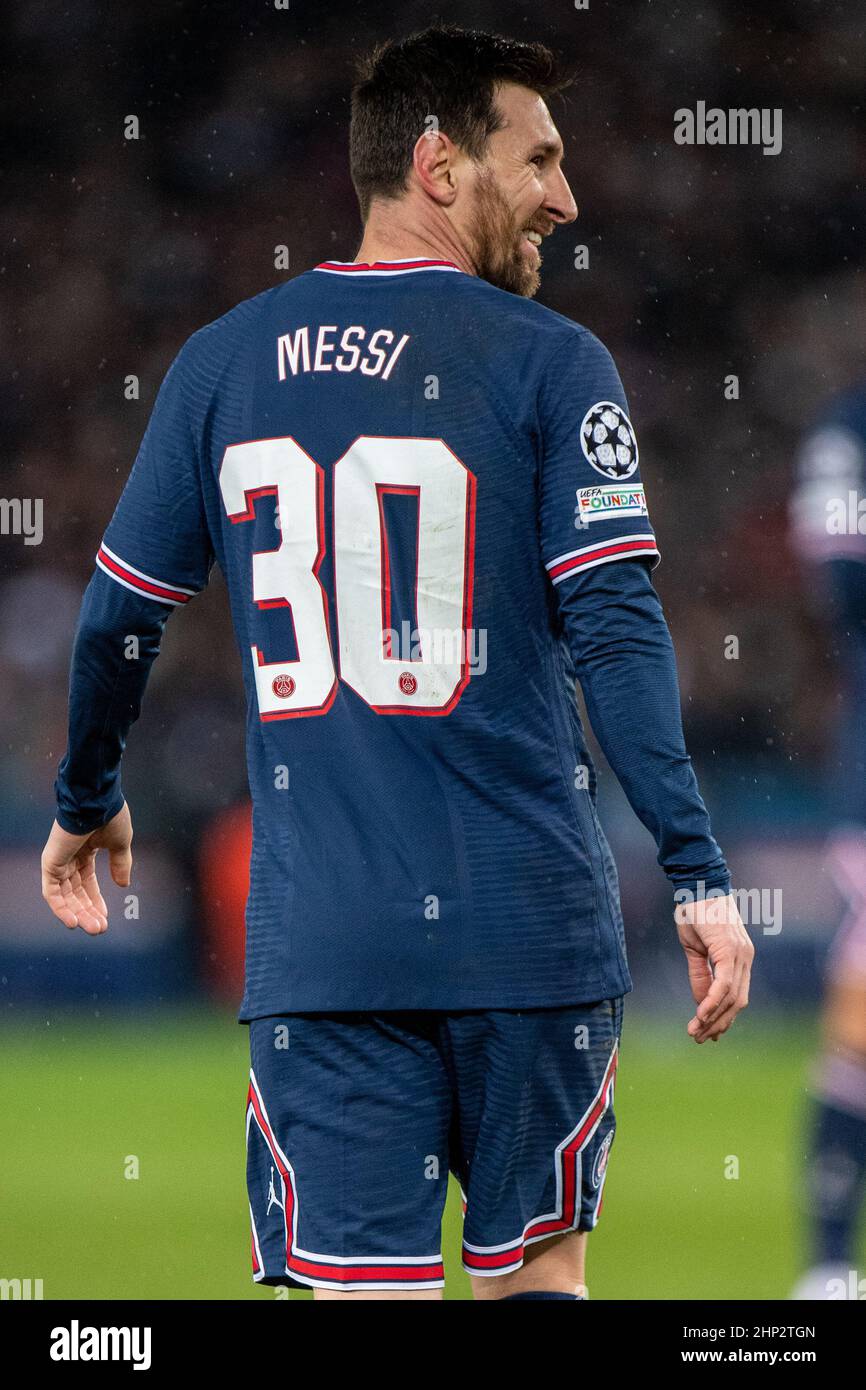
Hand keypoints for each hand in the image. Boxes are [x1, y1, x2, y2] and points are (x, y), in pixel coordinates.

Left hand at [40, 802, 132, 934]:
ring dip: (77, 913)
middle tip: (99, 929)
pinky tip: (73, 921)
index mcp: (85, 851)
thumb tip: (124, 885)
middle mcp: (69, 858)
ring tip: (92, 928)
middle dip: (88, 911)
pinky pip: (52, 892)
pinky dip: (60, 908)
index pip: (87, 883)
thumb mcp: (120, 844)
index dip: (96, 901)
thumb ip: (121, 864)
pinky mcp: (50, 863)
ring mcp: (58, 861)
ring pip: (64, 896)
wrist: (97, 801)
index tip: (105, 917)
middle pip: (76, 892)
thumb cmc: (109, 815)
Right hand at [674, 892, 752, 1042]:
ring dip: (713, 1019)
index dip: (724, 1017)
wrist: (697, 885)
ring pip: (731, 997)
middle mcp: (745, 958)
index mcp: (740, 958)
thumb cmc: (695, 913)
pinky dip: (713, 1002)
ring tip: (696, 1033)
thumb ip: (700, 976)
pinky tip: (701, 1015)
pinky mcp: (729, 949)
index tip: (710, 1033)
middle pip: (737, 1002)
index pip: (737, 996)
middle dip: (719, 1024)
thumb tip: (702, 1004)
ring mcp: (740, 954)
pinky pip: (724, 984)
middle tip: (701, 1039)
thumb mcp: (695, 949)